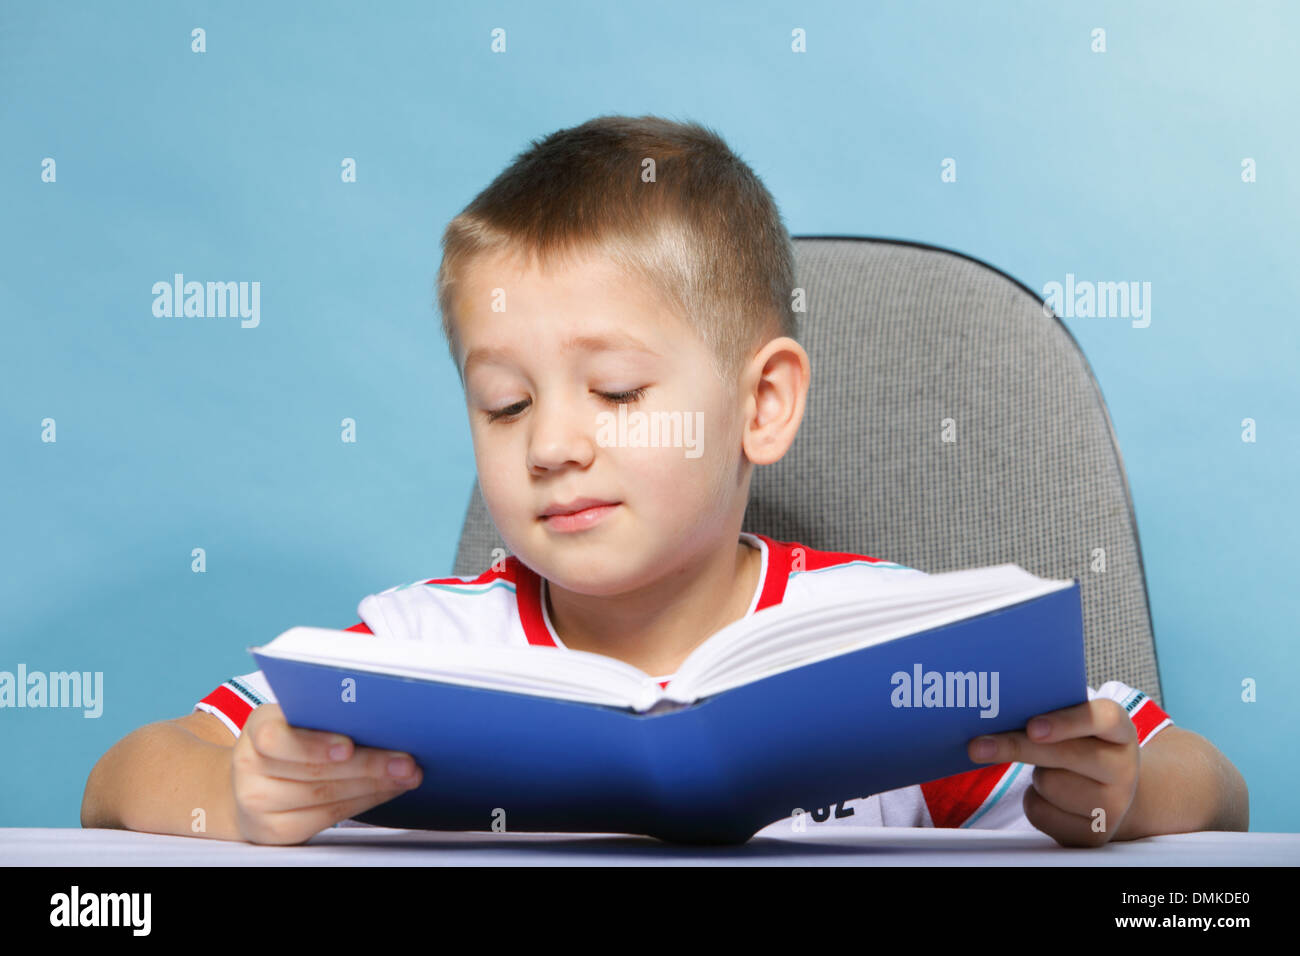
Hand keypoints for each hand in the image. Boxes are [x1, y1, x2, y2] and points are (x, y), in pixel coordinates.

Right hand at [231, 703, 422, 844]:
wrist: (251, 784)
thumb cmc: (288, 741)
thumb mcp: (295, 719)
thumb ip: (325, 716)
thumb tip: (384, 715)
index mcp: (258, 726)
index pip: (277, 737)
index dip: (315, 744)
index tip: (349, 746)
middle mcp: (251, 765)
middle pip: (313, 771)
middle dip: (368, 765)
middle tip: (405, 762)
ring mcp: (259, 802)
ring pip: (325, 796)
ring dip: (374, 786)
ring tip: (406, 775)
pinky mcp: (276, 830)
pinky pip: (327, 817)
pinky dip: (363, 802)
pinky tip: (386, 790)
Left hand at [967, 698, 1138, 846]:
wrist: (1111, 794)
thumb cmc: (1080, 748)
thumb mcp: (1077, 726)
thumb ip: (1050, 713)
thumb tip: (995, 711)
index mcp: (1120, 731)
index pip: (1103, 719)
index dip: (1067, 722)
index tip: (1032, 726)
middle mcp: (1123, 768)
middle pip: (1066, 755)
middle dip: (1016, 747)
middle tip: (977, 746)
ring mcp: (1113, 806)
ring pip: (1049, 784)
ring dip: (1036, 777)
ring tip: (1049, 772)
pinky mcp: (1092, 835)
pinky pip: (1041, 812)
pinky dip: (1033, 802)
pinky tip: (1048, 797)